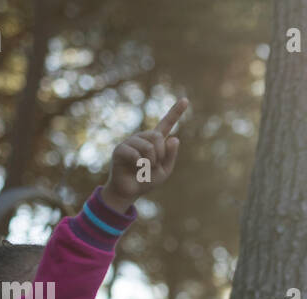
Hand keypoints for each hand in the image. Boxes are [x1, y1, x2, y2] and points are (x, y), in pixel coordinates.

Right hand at [99, 97, 187, 211]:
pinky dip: (139, 165)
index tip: (185, 100)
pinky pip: (136, 154)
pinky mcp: (120, 149)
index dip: (175, 112)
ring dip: (150, 162)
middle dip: (160, 155)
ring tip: (143, 168)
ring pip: (149, 146)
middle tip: (153, 165)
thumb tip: (175, 138)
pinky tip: (135, 168)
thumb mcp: (164, 170)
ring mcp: (131, 142)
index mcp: (155, 141)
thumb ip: (171, 156)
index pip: (166, 124)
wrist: (129, 191)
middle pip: (158, 137)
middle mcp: (143, 137)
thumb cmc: (146, 180)